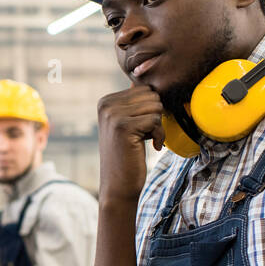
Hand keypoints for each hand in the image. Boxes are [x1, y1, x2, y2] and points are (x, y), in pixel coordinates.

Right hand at [96, 85, 165, 202]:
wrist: (119, 185)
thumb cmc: (128, 155)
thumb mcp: (127, 124)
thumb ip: (134, 103)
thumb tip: (142, 80)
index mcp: (105, 101)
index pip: (144, 89)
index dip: (151, 109)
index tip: (142, 128)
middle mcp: (106, 105)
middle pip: (151, 95)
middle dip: (155, 116)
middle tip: (146, 135)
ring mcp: (113, 115)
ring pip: (155, 106)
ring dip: (157, 126)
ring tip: (147, 140)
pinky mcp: (123, 127)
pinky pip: (155, 119)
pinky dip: (159, 135)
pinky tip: (151, 146)